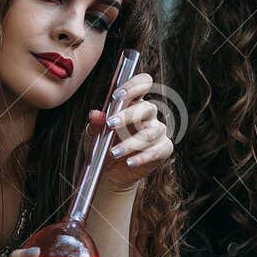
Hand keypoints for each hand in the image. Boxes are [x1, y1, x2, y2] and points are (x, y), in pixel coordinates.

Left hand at [91, 71, 171, 192]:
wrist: (109, 172)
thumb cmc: (103, 146)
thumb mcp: (94, 135)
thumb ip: (96, 124)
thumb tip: (95, 114)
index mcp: (133, 102)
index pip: (143, 83)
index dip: (133, 86)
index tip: (116, 96)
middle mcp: (149, 114)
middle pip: (147, 107)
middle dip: (128, 115)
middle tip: (111, 124)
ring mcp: (158, 131)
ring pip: (151, 132)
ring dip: (131, 142)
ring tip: (113, 153)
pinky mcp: (163, 149)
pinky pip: (158, 151)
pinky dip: (142, 157)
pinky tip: (129, 163)